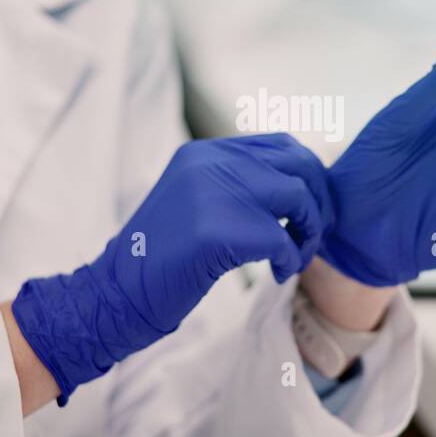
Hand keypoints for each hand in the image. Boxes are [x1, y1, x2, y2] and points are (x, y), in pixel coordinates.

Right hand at [11, 134, 333, 402]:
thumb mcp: (195, 201)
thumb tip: (297, 188)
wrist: (116, 292)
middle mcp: (210, 162)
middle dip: (319, 201)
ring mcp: (213, 193)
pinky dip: (290, 260)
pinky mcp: (218, 231)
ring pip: (297, 197)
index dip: (309, 174)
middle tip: (313, 235)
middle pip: (298, 164)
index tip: (313, 208)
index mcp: (204, 152)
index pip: (281, 144)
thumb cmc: (159, 257)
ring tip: (293, 256)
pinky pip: (282, 240)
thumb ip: (235, 184)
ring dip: (308, 231)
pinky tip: (276, 273)